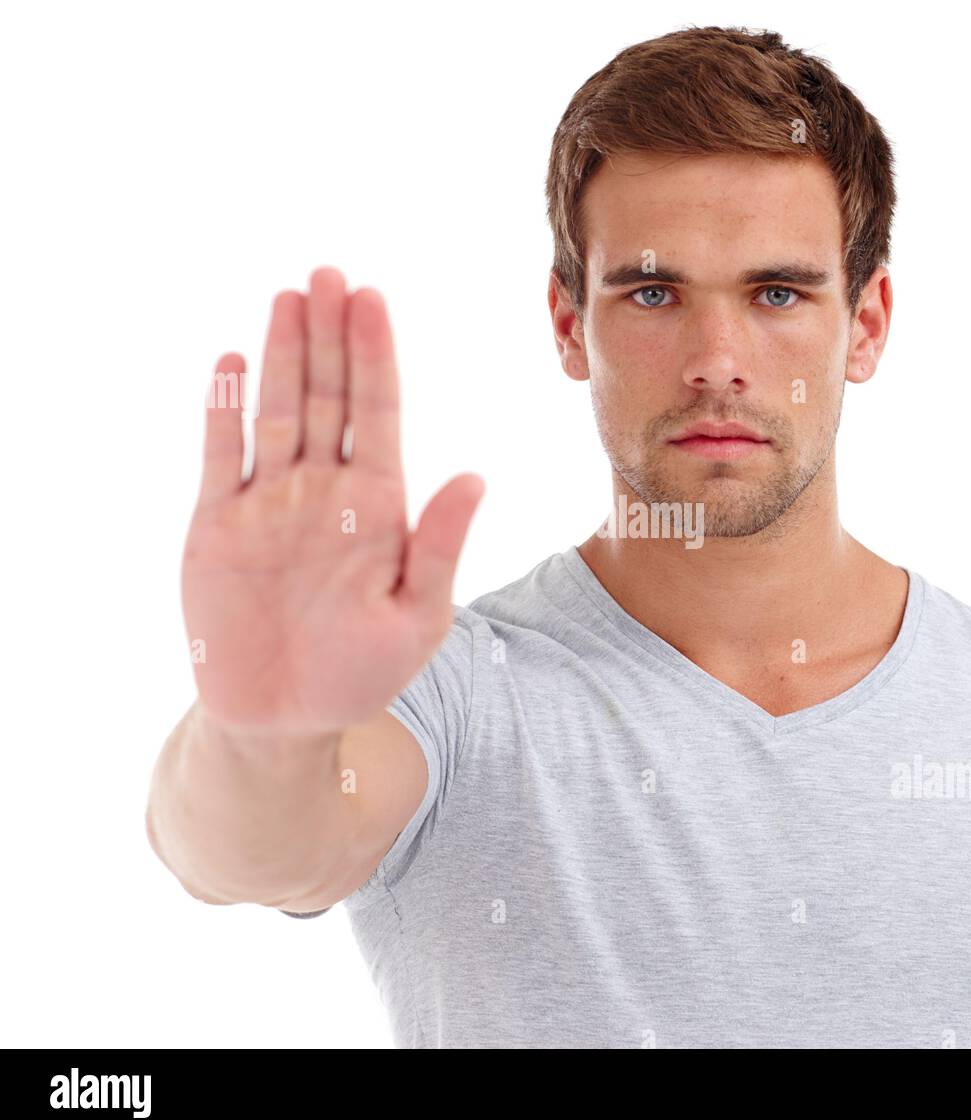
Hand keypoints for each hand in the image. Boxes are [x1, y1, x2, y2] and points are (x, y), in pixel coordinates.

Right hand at [181, 267, 483, 733]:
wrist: (283, 718)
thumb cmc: (361, 673)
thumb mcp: (417, 616)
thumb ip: (440, 544)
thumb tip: (475, 477)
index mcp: (377, 506)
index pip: (378, 413)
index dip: (374, 356)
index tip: (373, 300)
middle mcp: (324, 491)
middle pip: (328, 396)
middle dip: (330, 335)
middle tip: (330, 274)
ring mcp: (270, 502)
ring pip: (278, 410)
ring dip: (283, 353)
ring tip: (289, 296)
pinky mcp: (219, 523)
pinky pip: (221, 453)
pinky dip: (226, 409)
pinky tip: (235, 361)